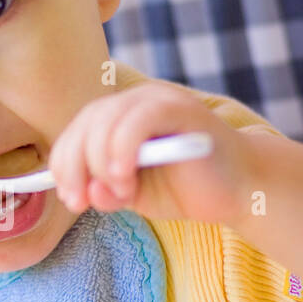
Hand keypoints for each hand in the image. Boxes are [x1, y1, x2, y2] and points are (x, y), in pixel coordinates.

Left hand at [48, 83, 253, 225]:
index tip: (70, 198)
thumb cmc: (184, 190)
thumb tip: (86, 193)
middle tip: (81, 201)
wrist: (238, 191)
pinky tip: (124, 175)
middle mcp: (136, 101)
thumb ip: (106, 192)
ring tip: (120, 191)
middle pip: (87, 122)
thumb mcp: (133, 196)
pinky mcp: (182, 108)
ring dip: (100, 161)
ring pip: (108, 119)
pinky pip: (140, 119)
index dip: (64, 163)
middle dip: (75, 165)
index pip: (77, 130)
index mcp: (118, 118)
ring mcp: (160, 100)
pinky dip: (122, 147)